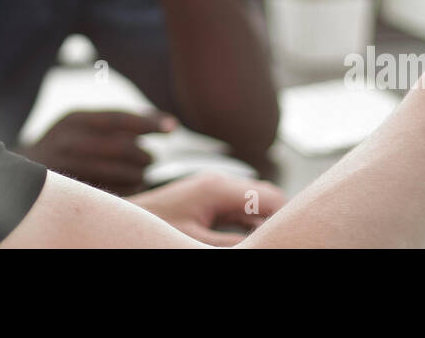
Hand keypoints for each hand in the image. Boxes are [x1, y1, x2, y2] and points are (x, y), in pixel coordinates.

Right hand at [20, 110, 176, 194]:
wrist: (22, 170)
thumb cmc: (64, 142)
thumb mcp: (80, 122)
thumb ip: (113, 120)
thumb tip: (158, 118)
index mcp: (74, 119)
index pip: (119, 118)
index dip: (149, 122)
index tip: (172, 126)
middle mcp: (69, 140)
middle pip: (121, 147)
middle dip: (144, 154)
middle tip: (152, 158)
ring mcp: (67, 166)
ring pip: (117, 171)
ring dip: (139, 173)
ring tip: (143, 172)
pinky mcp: (70, 189)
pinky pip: (109, 191)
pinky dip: (129, 188)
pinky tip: (134, 185)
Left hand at [127, 171, 287, 245]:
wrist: (123, 223)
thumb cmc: (153, 228)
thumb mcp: (198, 242)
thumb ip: (235, 241)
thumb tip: (265, 241)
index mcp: (219, 188)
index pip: (271, 197)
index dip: (289, 216)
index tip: (300, 233)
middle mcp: (219, 182)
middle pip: (265, 199)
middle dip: (275, 220)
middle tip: (283, 240)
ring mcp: (212, 189)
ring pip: (253, 205)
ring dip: (261, 224)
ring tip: (265, 240)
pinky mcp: (206, 199)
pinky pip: (237, 210)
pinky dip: (246, 225)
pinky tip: (245, 240)